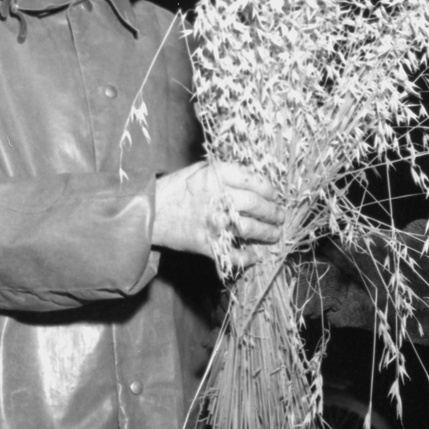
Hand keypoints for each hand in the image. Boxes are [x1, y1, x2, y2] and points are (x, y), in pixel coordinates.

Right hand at [153, 160, 282, 261]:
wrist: (148, 213)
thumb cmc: (175, 189)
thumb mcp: (199, 170)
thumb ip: (225, 173)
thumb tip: (254, 181)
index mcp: (217, 175)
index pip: (254, 180)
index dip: (269, 189)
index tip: (274, 195)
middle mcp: (218, 197)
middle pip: (257, 205)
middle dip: (273, 212)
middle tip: (279, 216)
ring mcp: (213, 222)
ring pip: (250, 229)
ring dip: (267, 233)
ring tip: (274, 235)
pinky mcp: (207, 244)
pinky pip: (234, 254)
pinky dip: (248, 258)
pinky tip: (255, 257)